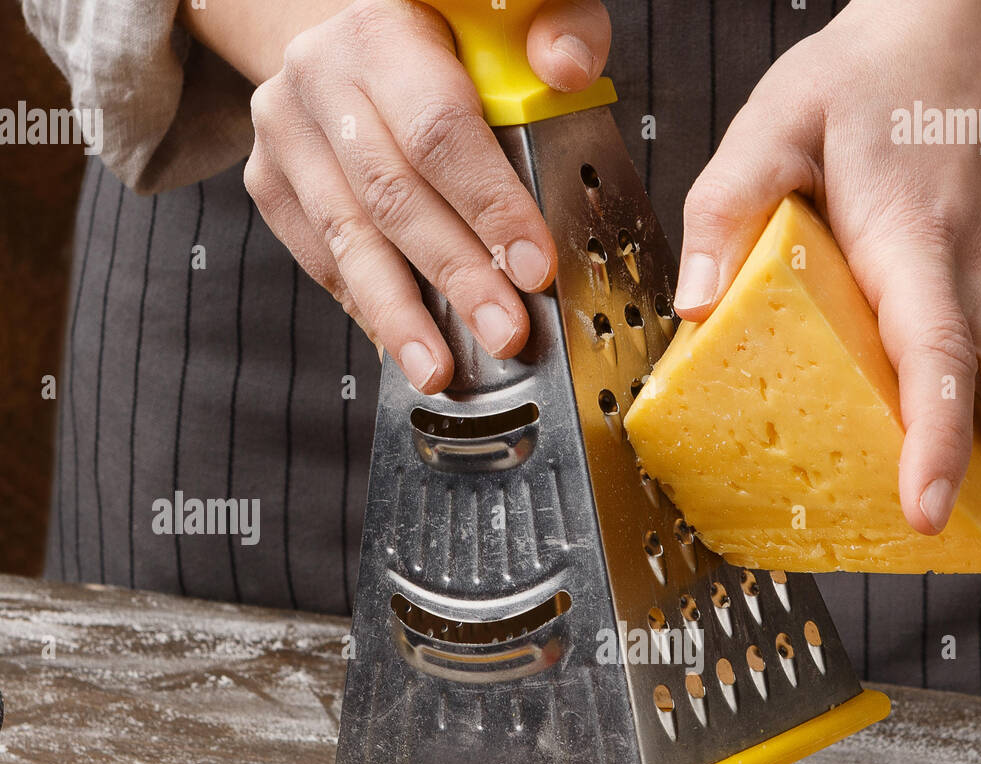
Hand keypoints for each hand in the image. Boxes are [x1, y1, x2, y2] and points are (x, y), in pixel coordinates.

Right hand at [240, 0, 611, 392]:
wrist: (348, 32)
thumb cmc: (447, 35)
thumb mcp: (508, 15)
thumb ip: (556, 26)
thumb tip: (567, 69)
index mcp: (382, 32)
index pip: (440, 131)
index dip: (490, 206)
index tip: (535, 268)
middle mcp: (320, 77)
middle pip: (394, 196)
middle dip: (456, 275)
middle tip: (504, 334)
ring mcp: (285, 134)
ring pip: (348, 239)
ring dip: (401, 314)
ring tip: (439, 370)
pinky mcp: (270, 183)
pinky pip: (324, 262)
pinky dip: (370, 312)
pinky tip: (407, 348)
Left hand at [675, 0, 980, 542]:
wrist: (965, 30)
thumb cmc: (871, 77)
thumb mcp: (776, 118)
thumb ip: (728, 203)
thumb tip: (697, 302)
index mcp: (917, 240)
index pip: (942, 352)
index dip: (940, 440)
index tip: (927, 512)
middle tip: (971, 542)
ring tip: (979, 520)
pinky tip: (980, 459)